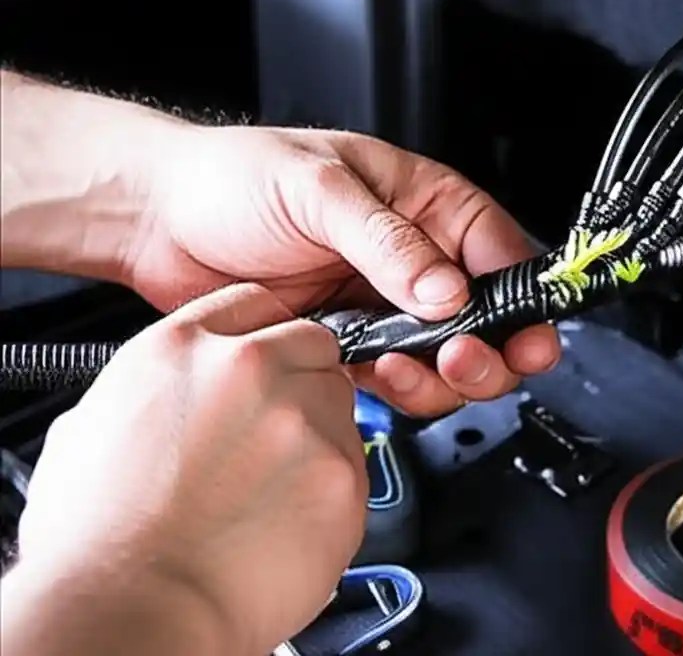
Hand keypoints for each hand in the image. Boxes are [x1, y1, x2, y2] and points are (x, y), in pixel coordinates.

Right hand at [2, 284, 364, 655]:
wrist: (134, 612)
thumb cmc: (99, 542)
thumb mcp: (89, 433)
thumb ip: (146, 395)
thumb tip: (164, 399)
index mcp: (180, 350)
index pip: (253, 305)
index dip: (263, 335)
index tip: (266, 358)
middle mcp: (249, 370)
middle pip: (312, 345)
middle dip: (301, 380)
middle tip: (273, 432)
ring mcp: (302, 419)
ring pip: (341, 404)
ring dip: (320, 434)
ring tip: (271, 488)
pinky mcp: (344, 473)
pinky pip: (358, 464)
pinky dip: (333, 488)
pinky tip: (286, 519)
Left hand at [126, 124, 560, 415]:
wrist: (154, 220)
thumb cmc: (232, 177)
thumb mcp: (319, 191)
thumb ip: (388, 243)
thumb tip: (447, 290)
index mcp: (426, 204)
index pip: (502, 252)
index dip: (524, 297)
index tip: (525, 333)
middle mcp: (415, 258)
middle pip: (490, 318)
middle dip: (493, 348)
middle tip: (466, 359)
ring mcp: (385, 304)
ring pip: (449, 357)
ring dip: (446, 375)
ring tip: (416, 367)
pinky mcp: (351, 343)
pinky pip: (398, 377)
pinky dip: (400, 388)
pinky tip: (379, 375)